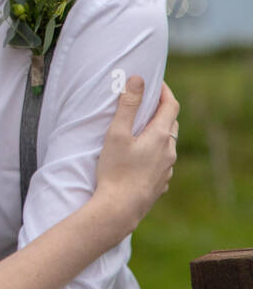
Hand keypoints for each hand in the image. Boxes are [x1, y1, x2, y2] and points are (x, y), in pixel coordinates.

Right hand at [94, 75, 178, 234]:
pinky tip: (140, 159)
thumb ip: (128, 105)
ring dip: (158, 133)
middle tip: (146, 105)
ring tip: (141, 131)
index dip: (165, 91)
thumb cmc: (115, 170)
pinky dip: (155, 153)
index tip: (155, 83)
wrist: (119, 209)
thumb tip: (138, 79)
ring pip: (167, 145)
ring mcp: (167, 169)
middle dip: (161, 111)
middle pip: (171, 124)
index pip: (171, 105)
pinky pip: (162, 163)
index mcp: (161, 136)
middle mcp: (169, 151)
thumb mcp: (117, 134)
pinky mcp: (160, 184)